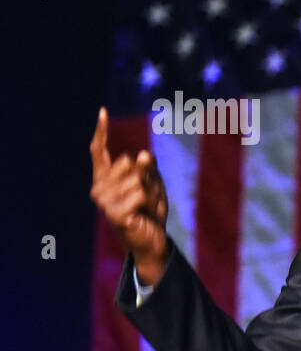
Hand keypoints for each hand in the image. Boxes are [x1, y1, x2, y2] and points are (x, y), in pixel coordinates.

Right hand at [88, 106, 169, 284]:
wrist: (152, 240)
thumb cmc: (150, 210)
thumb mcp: (152, 183)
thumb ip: (147, 168)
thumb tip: (144, 154)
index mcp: (105, 178)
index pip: (98, 150)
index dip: (101, 131)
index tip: (103, 111)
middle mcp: (99, 187)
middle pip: (128, 161)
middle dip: (146, 176)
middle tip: (147, 196)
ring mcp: (104, 201)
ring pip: (137, 178)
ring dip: (150, 191)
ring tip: (147, 206)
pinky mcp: (114, 214)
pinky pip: (140, 194)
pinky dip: (149, 201)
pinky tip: (144, 213)